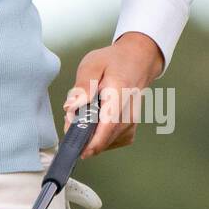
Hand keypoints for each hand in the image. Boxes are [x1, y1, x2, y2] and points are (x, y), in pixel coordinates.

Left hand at [62, 32, 164, 158]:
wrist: (137, 61)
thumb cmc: (113, 62)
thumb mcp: (92, 64)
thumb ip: (82, 86)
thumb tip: (71, 107)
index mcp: (119, 94)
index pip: (107, 126)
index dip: (90, 141)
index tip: (75, 146)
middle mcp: (129, 113)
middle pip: (103, 138)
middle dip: (82, 135)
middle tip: (72, 117)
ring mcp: (132, 123)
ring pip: (105, 142)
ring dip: (89, 135)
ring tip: (85, 114)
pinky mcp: (130, 130)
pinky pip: (109, 142)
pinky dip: (98, 136)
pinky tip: (95, 121)